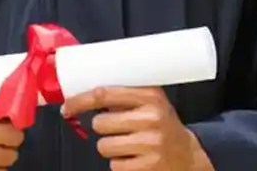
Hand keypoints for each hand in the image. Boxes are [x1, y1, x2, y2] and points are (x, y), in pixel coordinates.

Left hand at [60, 86, 213, 170]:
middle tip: (120, 129)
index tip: (68, 106)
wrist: (188, 157)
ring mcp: (151, 143)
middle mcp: (151, 118)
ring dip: (111, 147)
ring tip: (129, 144)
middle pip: (100, 123)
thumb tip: (82, 92)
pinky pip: (115, 165)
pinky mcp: (149, 166)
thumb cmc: (162, 126)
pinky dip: (121, 164)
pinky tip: (136, 158)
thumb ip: (123, 95)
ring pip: (104, 146)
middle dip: (104, 128)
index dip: (80, 101)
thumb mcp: (150, 103)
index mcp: (150, 96)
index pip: (104, 94)